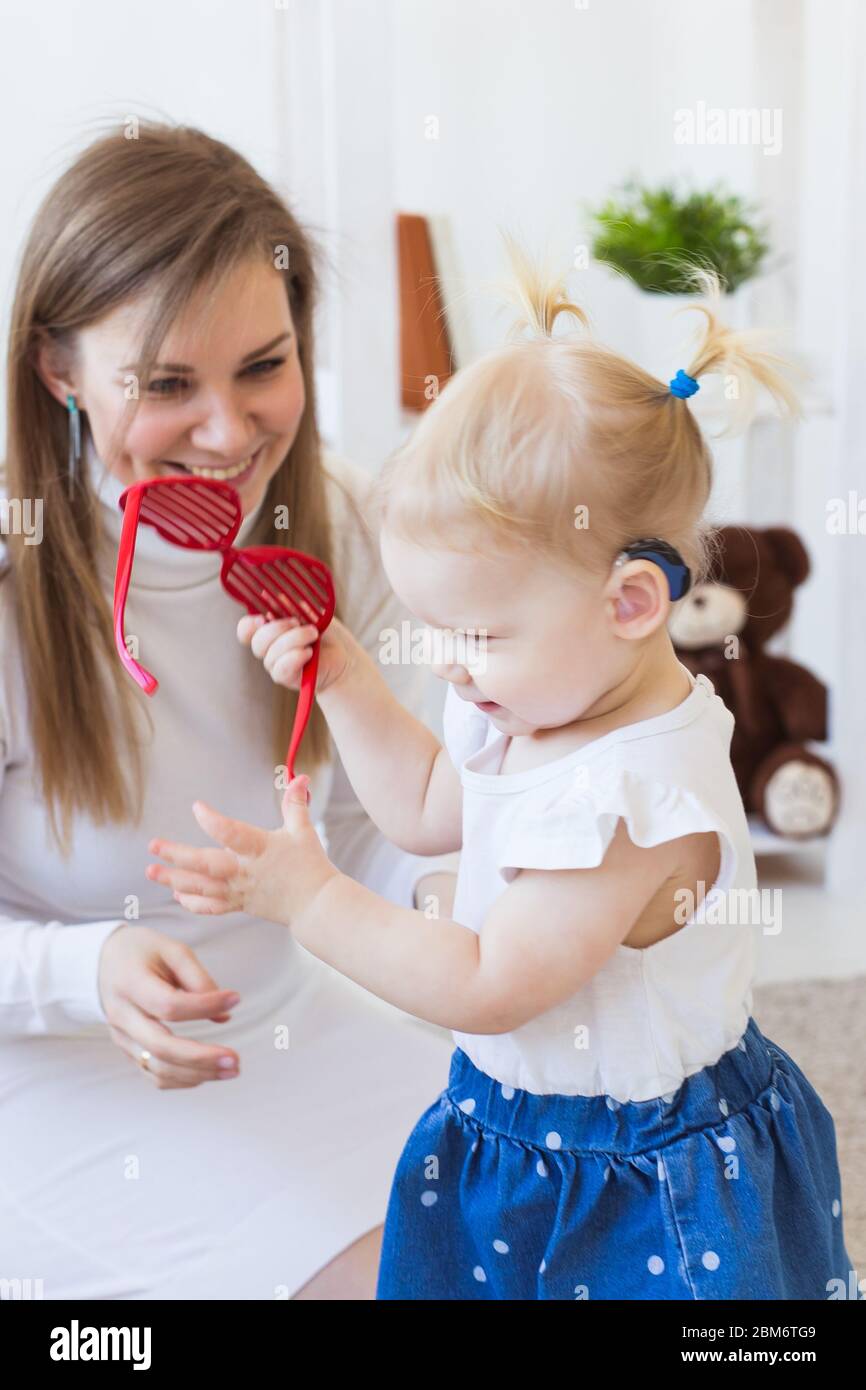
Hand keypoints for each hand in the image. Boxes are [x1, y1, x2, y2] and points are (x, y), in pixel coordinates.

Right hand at [97, 924, 241, 1088]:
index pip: (168, 1005)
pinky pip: (154, 1074)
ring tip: (231, 1069)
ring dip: (197, 1074)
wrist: (103, 963)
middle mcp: (122, 1016)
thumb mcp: (171, 950)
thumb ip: (198, 979)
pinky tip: (208, 1072)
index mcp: (130, 984)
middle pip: (161, 1047)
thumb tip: (225, 1015)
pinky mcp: (128, 1050)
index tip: (235, 998)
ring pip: (158, 1068)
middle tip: (235, 1060)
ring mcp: (122, 1037)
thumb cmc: (142, 952)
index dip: (204, 1006)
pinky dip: (183, 1079)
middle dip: (202, 1058)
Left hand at [147, 776, 338, 927]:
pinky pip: (211, 906)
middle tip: (153, 845)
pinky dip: (192, 902)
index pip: (232, 834)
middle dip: (177, 856)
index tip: (197, 807)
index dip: (213, 821)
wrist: (316, 904)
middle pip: (206, 864)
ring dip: (174, 879)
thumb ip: (295, 803)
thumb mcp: (302, 830)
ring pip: (202, 887)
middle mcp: (245, 872)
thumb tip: (299, 776)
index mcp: (260, 849)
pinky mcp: (239, 904)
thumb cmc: (310, 865)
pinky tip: (176, 894)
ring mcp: (239, 891)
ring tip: (151, 871)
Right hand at [237, 612, 359, 695]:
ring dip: (294, 639)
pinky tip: (309, 652)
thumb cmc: (326, 634)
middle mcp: (268, 648)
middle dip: (277, 628)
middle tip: (297, 621)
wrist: (344, 657)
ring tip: (314, 634)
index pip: (246, 629)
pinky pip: (281, 669)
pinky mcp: (286, 678)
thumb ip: (294, 607)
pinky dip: (295, 657)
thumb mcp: (311, 614)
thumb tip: (278, 597)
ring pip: (271, 654)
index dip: (249, 624)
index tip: (263, 617)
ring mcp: (276, 664)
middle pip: (257, 641)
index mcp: (269, 629)